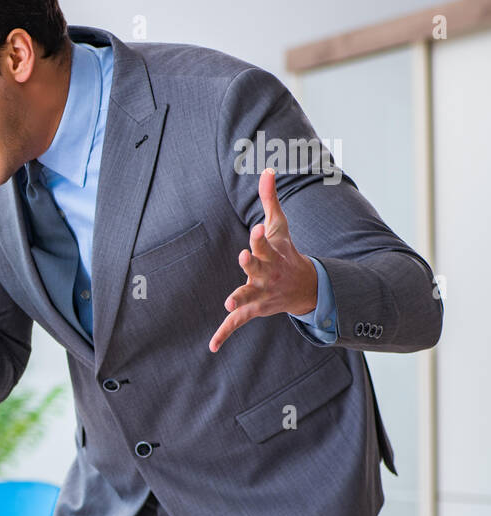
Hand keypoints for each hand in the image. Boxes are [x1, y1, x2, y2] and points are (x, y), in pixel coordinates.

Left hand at [209, 168, 318, 352]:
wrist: (305, 287)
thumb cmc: (285, 252)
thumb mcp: (280, 226)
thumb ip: (270, 199)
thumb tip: (267, 169)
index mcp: (271, 253)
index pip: (264, 242)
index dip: (261, 236)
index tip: (259, 228)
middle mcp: (266, 274)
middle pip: (256, 267)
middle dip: (251, 263)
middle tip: (243, 256)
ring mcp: (260, 293)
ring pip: (248, 295)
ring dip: (239, 298)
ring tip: (229, 302)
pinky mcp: (252, 309)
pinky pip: (237, 323)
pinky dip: (224, 334)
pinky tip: (211, 347)